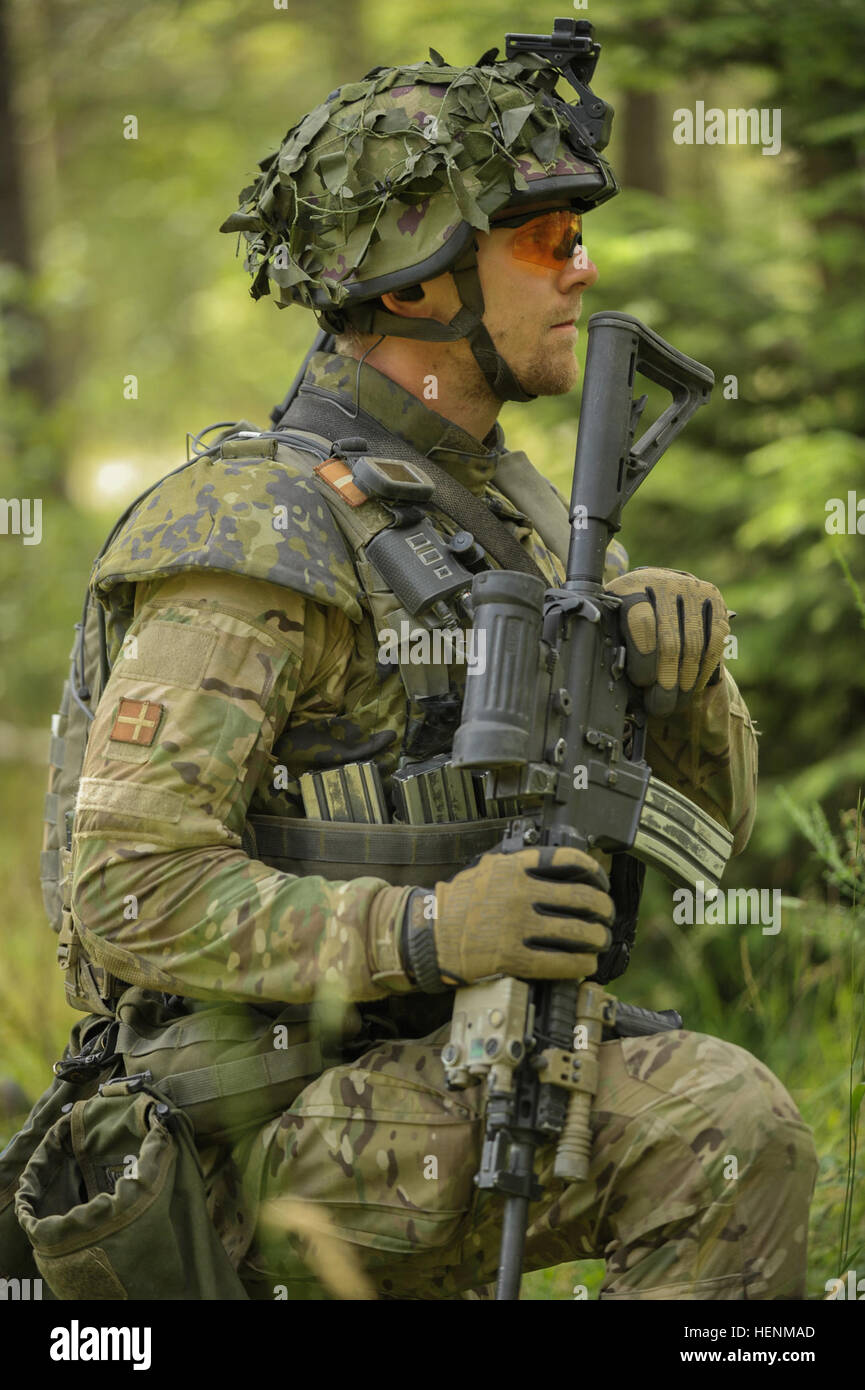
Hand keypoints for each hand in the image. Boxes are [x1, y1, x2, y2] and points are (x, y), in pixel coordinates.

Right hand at [401, 846, 613, 990]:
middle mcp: (518, 893)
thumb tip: (562, 869)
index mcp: (514, 867)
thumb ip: (520, 866)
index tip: (602, 882)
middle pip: (582, 897)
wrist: (428, 934)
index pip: (568, 860)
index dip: (595, 872)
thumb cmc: (458, 903)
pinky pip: (560, 961)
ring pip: (577, 931)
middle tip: (606, 917)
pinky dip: (580, 963)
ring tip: (600, 941)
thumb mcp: (487, 870)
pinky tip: (586, 963)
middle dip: (603, 909)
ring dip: (598, 938)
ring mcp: (515, 925)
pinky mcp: (512, 957)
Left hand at [605, 567, 729, 716]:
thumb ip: (617, 648)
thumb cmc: (626, 619)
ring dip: (686, 681)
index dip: (644, 657)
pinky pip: (714, 640)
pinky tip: (693, 685)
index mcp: (629, 587)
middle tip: (660, 706)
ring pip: (694, 644)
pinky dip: (704, 667)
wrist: (655, 590)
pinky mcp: (713, 597)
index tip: (643, 682)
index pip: (641, 622)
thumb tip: (626, 690)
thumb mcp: (613, 626)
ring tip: (676, 703)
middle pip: (670, 639)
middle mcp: (662, 582)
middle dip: (666, 681)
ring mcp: (690, 588)